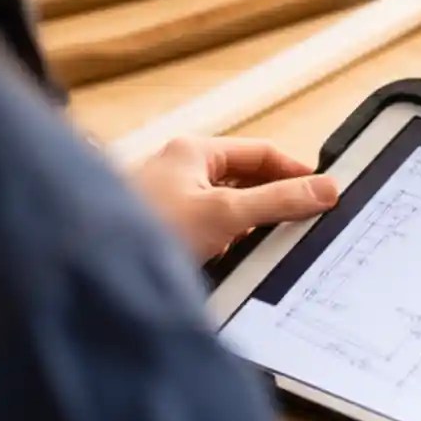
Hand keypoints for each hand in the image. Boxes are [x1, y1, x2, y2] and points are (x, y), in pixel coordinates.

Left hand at [129, 137, 339, 259]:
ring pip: (230, 208)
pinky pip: (212, 231)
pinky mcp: (168, 231)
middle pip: (247, 180)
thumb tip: (323, 189)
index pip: (262, 153)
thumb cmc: (147, 228)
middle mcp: (182, 171)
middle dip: (274, 201)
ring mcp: (173, 202)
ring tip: (268, 244)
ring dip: (250, 226)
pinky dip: (228, 244)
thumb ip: (279, 201)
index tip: (321, 193)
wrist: (96, 269)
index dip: (295, 172)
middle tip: (303, 221)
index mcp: (194, 151)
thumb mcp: (226, 214)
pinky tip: (232, 261)